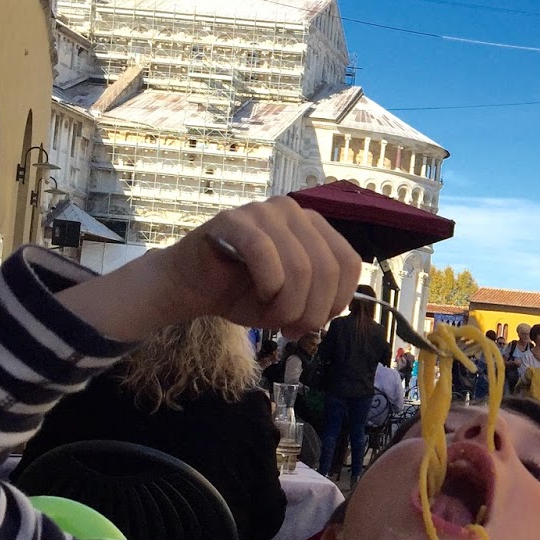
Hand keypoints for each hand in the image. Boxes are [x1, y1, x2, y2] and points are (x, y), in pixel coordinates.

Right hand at [64, 198, 362, 341]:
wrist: (191, 288)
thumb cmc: (243, 293)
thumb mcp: (293, 302)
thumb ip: (320, 300)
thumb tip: (331, 311)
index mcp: (314, 227)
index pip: (348, 263)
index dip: (337, 301)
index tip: (314, 323)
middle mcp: (293, 211)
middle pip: (326, 268)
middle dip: (311, 311)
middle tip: (290, 329)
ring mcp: (263, 211)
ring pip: (301, 266)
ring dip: (288, 305)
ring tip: (272, 318)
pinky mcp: (233, 219)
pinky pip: (264, 252)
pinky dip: (268, 284)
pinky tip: (260, 294)